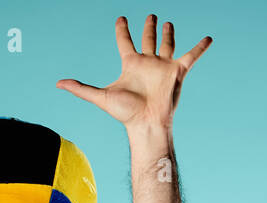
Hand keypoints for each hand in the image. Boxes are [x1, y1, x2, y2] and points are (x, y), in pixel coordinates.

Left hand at [56, 15, 210, 129]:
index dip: (122, 30)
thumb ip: (80, 89)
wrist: (146, 123)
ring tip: (167, 23)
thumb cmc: (124, 113)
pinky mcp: (177, 71)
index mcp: (130, 65)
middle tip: (150, 16)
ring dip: (168, 34)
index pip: (124, 42)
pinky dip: (200, 48)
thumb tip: (58, 84)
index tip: (120, 19)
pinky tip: (208, 38)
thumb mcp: (100, 96)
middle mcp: (147, 63)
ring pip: (167, 44)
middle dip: (148, 28)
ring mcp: (163, 66)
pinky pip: (191, 56)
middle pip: (147, 40)